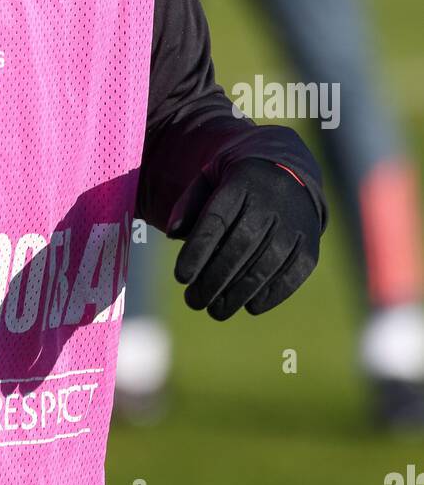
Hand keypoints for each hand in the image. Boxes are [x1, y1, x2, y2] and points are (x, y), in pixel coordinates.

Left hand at [173, 158, 321, 319]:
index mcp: (242, 181)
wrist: (290, 174)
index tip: (181, 277)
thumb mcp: (210, 178)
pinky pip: (291, 277)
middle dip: (213, 280)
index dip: (198, 250)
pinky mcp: (310, 248)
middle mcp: (272, 202)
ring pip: (265, 266)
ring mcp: (294, 226)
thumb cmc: (238, 183)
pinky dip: (270, 296)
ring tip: (215, 310)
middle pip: (240, 246)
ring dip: (237, 294)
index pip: (217, 219)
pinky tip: (249, 306)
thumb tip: (173, 234)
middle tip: (194, 301)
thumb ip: (189, 204)